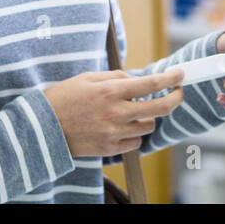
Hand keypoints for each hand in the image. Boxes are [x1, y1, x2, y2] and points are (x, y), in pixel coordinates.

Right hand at [42, 68, 183, 157]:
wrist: (43, 128)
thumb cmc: (64, 97)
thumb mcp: (89, 77)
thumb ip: (116, 77)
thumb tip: (138, 80)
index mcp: (110, 91)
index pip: (151, 83)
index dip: (171, 78)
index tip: (181, 75)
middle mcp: (115, 112)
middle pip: (160, 108)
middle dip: (175, 98)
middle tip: (178, 93)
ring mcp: (113, 133)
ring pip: (149, 125)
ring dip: (148, 116)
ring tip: (136, 111)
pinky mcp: (109, 148)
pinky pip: (136, 143)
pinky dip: (134, 134)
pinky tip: (124, 127)